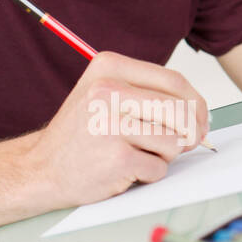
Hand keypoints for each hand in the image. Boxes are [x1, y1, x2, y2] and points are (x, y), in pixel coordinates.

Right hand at [25, 51, 209, 208]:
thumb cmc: (81, 134)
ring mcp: (111, 124)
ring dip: (164, 155)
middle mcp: (108, 90)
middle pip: (180, 111)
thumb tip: (200, 113)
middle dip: (190, 132)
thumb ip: (149, 95)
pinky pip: (159, 168)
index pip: (175, 81)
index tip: (200, 120)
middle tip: (183, 143)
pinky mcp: (117, 157)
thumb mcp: (106, 95)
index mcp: (109, 67)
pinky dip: (149, 174)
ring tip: (136, 154)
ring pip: (174, 141)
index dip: (196, 104)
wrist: (41, 168)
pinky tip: (124, 170)